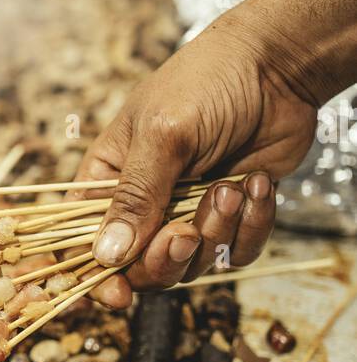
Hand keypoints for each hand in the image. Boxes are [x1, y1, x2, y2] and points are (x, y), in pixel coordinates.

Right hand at [73, 21, 319, 309]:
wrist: (278, 66)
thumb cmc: (207, 83)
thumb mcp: (163, 135)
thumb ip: (135, 198)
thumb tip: (105, 257)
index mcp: (108, 179)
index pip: (82, 242)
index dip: (94, 277)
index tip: (117, 295)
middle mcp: (144, 203)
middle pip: (140, 267)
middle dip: (166, 257)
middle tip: (186, 232)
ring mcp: (189, 212)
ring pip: (192, 265)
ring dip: (215, 233)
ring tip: (230, 188)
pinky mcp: (233, 217)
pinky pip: (237, 252)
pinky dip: (250, 227)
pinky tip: (256, 185)